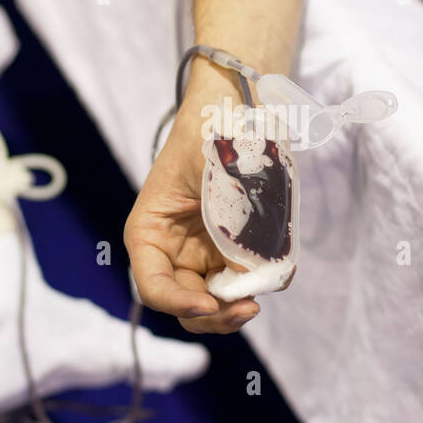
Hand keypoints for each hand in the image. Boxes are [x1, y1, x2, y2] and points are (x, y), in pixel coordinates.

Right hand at [124, 68, 260, 333]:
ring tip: (257, 299)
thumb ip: (231, 226)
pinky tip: (272, 274)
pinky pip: (241, 281)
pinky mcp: (231, 251)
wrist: (237, 108)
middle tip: (248, 309)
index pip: (153, 286)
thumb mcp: (216, 177)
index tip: (210, 303)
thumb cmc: (212, 133)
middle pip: (185, 303)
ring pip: (213, 301)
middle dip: (213, 314)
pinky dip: (256, 285)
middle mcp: (173, 250)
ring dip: (234, 307)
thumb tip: (252, 274)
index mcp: (150, 232)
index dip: (177, 303)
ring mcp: (202, 253)